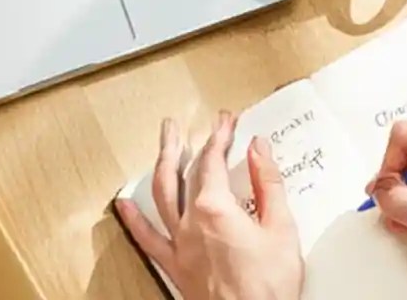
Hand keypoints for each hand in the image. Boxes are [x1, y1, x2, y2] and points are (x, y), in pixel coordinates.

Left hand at [116, 112, 303, 299]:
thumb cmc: (269, 287)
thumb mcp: (282, 228)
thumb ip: (269, 184)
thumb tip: (260, 150)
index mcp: (216, 209)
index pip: (213, 160)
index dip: (219, 136)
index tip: (226, 122)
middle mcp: (191, 223)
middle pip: (182, 173)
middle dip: (181, 144)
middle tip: (176, 125)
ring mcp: (179, 246)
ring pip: (161, 197)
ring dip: (160, 167)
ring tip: (160, 148)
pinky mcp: (176, 267)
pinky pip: (148, 240)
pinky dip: (134, 220)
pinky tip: (124, 206)